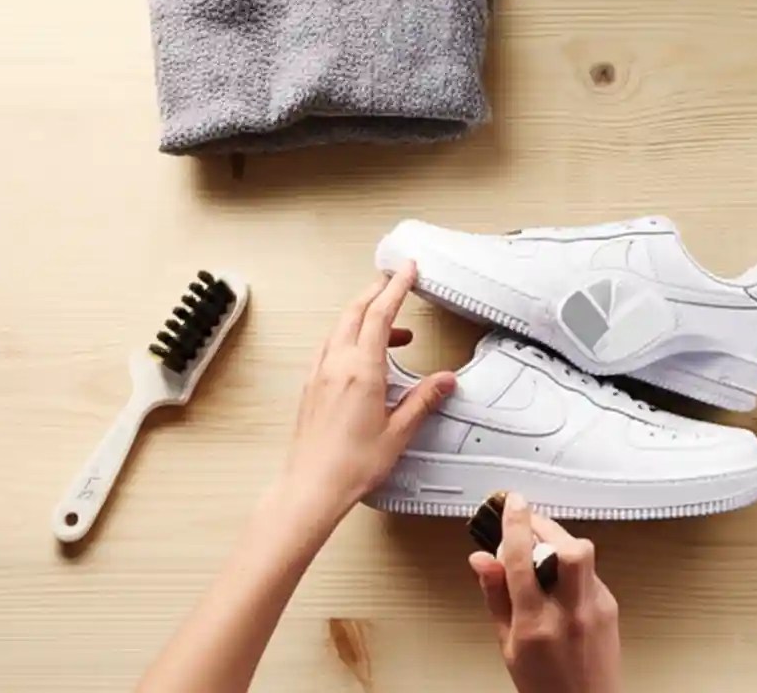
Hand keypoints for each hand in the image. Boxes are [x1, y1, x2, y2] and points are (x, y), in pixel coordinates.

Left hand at [285, 261, 455, 521]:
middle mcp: (336, 364)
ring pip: (341, 328)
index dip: (396, 287)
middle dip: (377, 291)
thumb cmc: (351, 465)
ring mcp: (319, 373)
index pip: (381, 314)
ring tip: (392, 328)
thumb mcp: (399, 432)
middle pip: (356, 311)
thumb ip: (423, 400)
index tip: (406, 269)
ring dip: (364, 315)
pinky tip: (361, 353)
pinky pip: (331, 347)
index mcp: (362, 370)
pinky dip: (349, 337)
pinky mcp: (311, 386)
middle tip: (395, 280)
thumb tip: (446, 380)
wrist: (311, 487)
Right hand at [468, 493, 621, 692]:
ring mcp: (597, 609)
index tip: (512, 503)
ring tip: (540, 551)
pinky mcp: (611, 607)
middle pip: (570, 549)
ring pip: (585, 555)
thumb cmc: (544, 686)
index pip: (523, 561)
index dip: (516, 524)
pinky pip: (591, 571)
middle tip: (528, 525)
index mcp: (536, 624)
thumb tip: (481, 559)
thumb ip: (495, 596)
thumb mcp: (507, 645)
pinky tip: (559, 579)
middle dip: (547, 527)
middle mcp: (571, 613)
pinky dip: (572, 565)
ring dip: (561, 543)